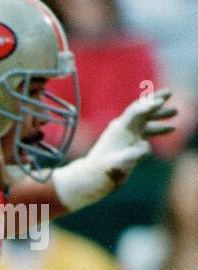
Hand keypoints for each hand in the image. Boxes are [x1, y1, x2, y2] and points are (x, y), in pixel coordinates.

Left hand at [53, 89, 177, 210]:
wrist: (94, 176)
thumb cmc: (104, 170)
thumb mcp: (118, 163)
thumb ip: (132, 154)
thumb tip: (146, 146)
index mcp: (119, 129)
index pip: (134, 112)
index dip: (147, 106)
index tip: (160, 102)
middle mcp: (123, 128)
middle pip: (142, 110)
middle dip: (156, 101)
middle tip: (170, 93)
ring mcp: (127, 134)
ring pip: (146, 119)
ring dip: (160, 114)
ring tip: (175, 111)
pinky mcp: (130, 142)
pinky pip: (146, 130)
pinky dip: (159, 128)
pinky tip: (172, 128)